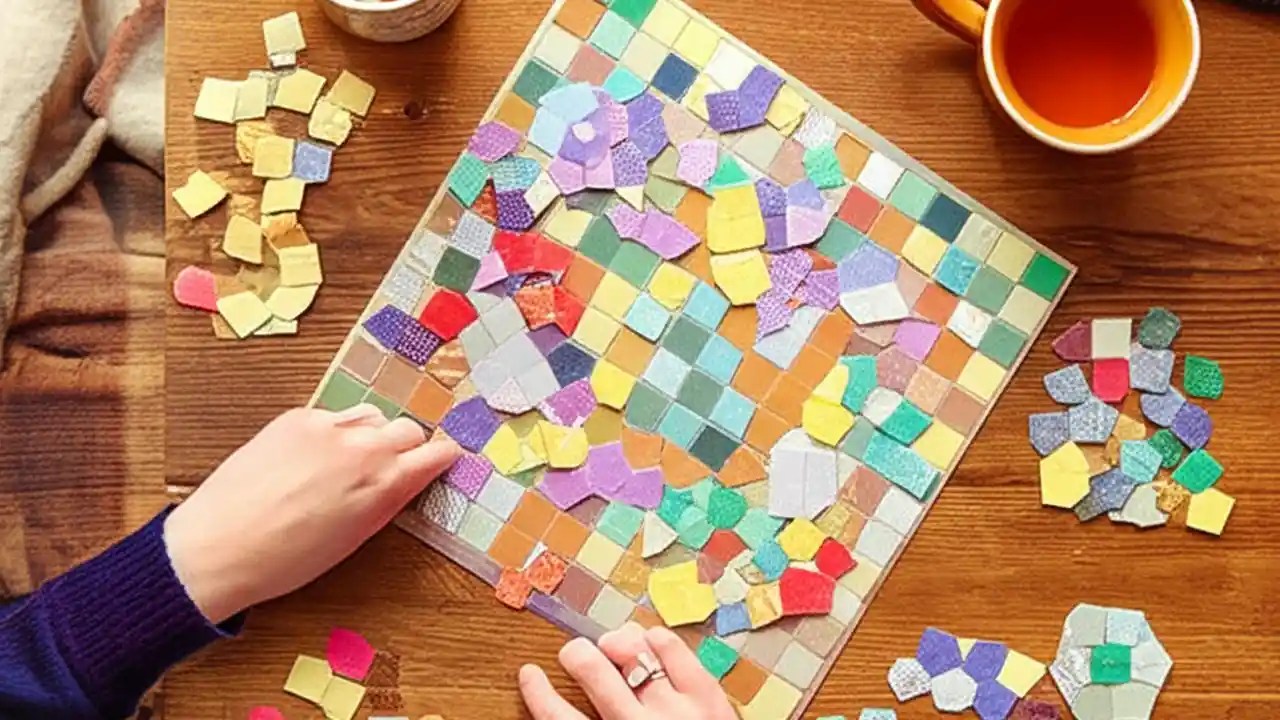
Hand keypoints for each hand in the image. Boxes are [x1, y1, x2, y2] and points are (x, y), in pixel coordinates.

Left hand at [163, 404, 459, 622]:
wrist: (219, 546)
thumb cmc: (286, 559)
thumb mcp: (354, 538)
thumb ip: (388, 501)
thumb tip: (409, 481)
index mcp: (384, 482)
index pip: (436, 453)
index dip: (442, 458)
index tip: (441, 461)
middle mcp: (362, 446)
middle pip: (407, 429)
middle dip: (406, 446)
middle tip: (392, 467)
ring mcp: (328, 427)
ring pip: (371, 416)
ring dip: (371, 434)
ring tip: (350, 462)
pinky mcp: (296, 417)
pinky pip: (332, 416)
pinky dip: (332, 433)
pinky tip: (312, 459)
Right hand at [518, 623, 736, 719]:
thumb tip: (573, 713)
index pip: (559, 718)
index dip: (539, 692)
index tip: (530, 674)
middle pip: (593, 671)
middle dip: (576, 653)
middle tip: (574, 653)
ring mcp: (675, 708)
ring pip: (632, 651)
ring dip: (615, 642)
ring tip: (611, 644)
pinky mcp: (707, 695)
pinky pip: (671, 648)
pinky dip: (655, 639)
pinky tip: (650, 642)